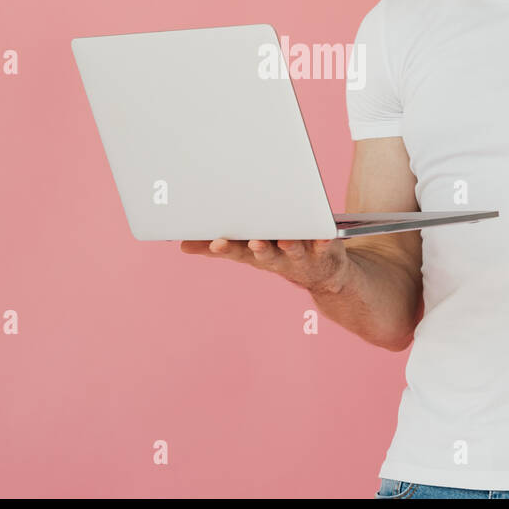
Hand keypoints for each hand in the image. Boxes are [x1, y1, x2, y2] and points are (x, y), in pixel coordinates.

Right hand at [179, 237, 351, 293]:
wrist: (323, 274)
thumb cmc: (277, 253)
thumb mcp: (246, 251)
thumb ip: (215, 248)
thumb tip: (183, 245)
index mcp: (255, 254)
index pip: (237, 252)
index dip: (227, 248)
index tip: (216, 242)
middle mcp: (277, 257)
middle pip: (266, 254)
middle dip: (259, 249)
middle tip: (253, 242)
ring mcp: (302, 255)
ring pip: (294, 251)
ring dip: (290, 246)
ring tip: (286, 241)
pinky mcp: (326, 248)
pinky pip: (326, 243)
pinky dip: (324, 240)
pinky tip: (324, 235)